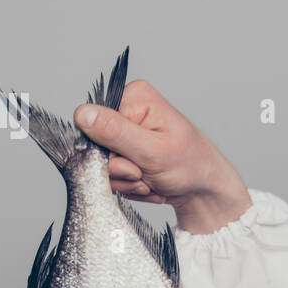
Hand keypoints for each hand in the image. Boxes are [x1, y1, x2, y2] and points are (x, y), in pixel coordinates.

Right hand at [74, 80, 252, 233]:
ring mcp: (126, 135)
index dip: (109, 150)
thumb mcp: (152, 150)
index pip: (93, 123)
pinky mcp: (126, 154)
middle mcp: (127, 111)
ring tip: (152, 179)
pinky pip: (114, 177)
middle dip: (121, 170)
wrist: (205, 190)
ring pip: (104, 166)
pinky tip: (151, 183)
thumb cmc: (191, 165)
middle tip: (145, 174)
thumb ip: (115, 132)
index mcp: (135, 97)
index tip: (135, 162)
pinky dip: (132, 186)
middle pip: (96, 147)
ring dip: (128, 181)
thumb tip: (82, 113)